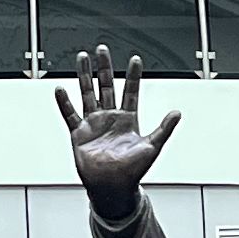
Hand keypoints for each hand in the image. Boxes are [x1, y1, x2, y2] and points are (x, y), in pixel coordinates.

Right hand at [54, 47, 181, 222]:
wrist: (112, 188)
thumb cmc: (132, 172)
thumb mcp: (152, 147)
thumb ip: (164, 129)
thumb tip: (177, 112)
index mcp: (128, 120)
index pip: (131, 92)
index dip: (133, 76)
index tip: (135, 59)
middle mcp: (110, 118)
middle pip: (107, 86)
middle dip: (104, 67)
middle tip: (102, 49)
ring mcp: (94, 124)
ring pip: (88, 93)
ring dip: (85, 76)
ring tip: (82, 58)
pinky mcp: (79, 134)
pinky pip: (70, 115)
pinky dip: (65, 102)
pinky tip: (60, 89)